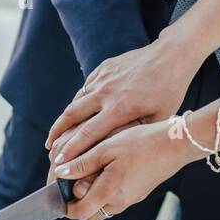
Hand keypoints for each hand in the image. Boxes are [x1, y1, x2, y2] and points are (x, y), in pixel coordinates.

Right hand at [45, 35, 201, 166]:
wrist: (171, 56)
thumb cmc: (168, 91)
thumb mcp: (157, 119)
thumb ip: (133, 134)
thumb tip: (111, 151)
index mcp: (120, 107)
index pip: (88, 133)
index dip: (71, 150)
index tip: (58, 162)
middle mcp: (106, 92)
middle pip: (72, 116)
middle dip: (57, 135)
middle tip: (49, 150)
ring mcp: (103, 78)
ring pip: (75, 102)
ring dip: (63, 120)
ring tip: (55, 136)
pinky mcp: (103, 69)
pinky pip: (85, 89)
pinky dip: (76, 104)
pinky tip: (73, 115)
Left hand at [53, 120, 196, 219]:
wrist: (175, 145)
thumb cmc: (141, 143)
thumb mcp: (106, 148)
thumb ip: (82, 163)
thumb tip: (61, 173)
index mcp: (110, 192)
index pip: (80, 213)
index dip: (66, 208)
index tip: (58, 196)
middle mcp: (120, 202)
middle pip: (91, 214)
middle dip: (78, 203)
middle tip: (71, 183)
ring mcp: (131, 199)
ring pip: (103, 207)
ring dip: (92, 197)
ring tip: (88, 173)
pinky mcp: (138, 193)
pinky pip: (115, 199)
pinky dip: (105, 192)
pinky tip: (105, 171)